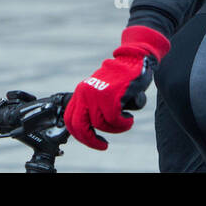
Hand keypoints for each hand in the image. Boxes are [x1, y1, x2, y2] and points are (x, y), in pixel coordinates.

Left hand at [64, 26, 169, 150]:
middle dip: (91, 140)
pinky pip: (114, 119)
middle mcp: (85, 93)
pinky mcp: (111, 95)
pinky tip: (129, 118)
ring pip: (101, 124)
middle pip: (80, 126)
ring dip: (116, 129)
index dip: (80, 135)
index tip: (93, 141)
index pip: (70, 119)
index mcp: (81, 92)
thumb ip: (94, 106)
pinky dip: (123, 123)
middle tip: (103, 145)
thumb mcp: (101, 92)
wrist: (135, 60)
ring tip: (125, 122)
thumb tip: (92, 129)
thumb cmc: (121, 79)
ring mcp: (97, 94)